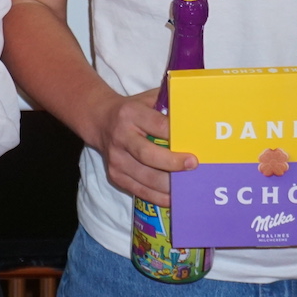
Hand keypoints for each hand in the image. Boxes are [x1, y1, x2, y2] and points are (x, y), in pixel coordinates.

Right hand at [91, 88, 193, 206]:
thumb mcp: (147, 98)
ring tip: (188, 186)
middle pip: (148, 155)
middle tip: (193, 165)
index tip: (193, 142)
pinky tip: (173, 198)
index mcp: (130, 114)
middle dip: (173, 163)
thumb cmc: (133, 110)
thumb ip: (168, 99)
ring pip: (145, 177)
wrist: (99, 120)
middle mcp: (121, 136)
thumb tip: (197, 104)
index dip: (175, 134)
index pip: (157, 125)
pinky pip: (138, 190)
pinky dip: (157, 196)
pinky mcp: (114, 174)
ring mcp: (116, 158)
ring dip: (169, 185)